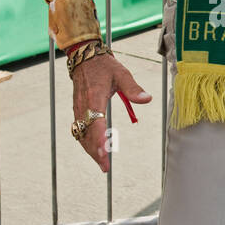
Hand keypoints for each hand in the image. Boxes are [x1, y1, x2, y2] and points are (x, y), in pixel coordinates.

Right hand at [72, 54, 151, 173]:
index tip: (103, 152)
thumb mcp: (121, 73)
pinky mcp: (77, 110)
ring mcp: (78, 109)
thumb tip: (147, 99)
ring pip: (81, 134)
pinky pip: (79, 130)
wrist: (84, 57)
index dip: (98, 138)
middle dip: (95, 151)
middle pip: (87, 133)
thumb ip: (133, 88)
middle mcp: (83, 105)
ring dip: (90, 149)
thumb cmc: (104, 66)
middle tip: (105, 166)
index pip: (95, 121)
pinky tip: (94, 150)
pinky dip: (86, 142)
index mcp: (94, 97)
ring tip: (102, 163)